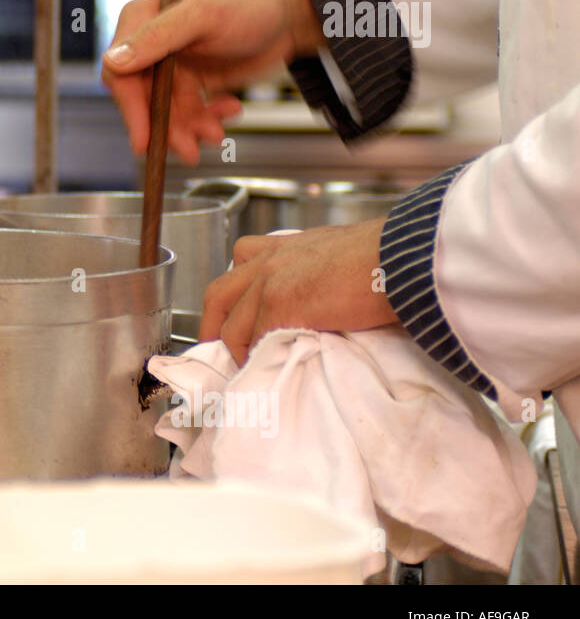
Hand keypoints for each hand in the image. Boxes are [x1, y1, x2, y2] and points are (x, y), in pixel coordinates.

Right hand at [100, 0, 321, 163]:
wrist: (292, 15)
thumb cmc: (251, 1)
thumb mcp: (203, 15)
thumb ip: (157, 37)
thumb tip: (113, 61)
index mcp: (142, 19)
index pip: (121, 71)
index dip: (130, 108)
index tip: (144, 139)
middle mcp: (151, 43)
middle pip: (142, 98)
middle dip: (165, 126)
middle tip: (186, 149)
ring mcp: (171, 65)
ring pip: (166, 111)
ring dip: (188, 128)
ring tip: (214, 135)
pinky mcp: (192, 82)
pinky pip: (188, 112)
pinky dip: (206, 120)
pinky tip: (228, 113)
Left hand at [199, 218, 397, 364]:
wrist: (405, 258)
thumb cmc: (393, 258)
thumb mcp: (346, 257)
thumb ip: (324, 275)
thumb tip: (329, 304)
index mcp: (289, 246)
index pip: (243, 260)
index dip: (234, 292)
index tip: (234, 316)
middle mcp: (272, 259)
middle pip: (219, 294)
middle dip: (213, 325)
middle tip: (217, 350)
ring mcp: (271, 281)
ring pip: (233, 324)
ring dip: (235, 351)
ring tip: (244, 370)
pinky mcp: (280, 304)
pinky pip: (256, 341)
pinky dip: (257, 360)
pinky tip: (265, 372)